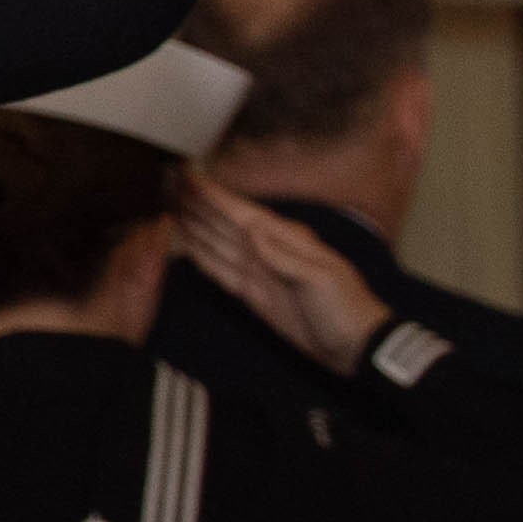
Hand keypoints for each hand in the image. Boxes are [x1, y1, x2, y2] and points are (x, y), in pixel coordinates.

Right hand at [173, 177, 386, 374]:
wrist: (355, 346)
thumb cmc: (346, 307)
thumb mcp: (321, 279)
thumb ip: (284, 257)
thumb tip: (250, 230)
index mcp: (286, 239)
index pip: (242, 212)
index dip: (213, 195)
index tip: (187, 175)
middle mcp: (267, 249)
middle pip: (223, 223)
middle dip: (196, 204)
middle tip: (166, 182)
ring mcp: (258, 272)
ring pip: (216, 243)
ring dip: (193, 226)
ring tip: (167, 206)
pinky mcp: (252, 295)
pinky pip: (220, 271)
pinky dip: (201, 258)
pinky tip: (184, 245)